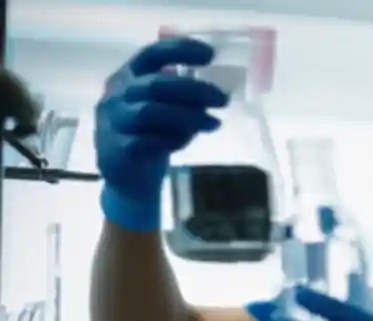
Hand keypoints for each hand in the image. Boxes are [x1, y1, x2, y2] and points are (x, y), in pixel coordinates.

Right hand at [95, 38, 229, 230]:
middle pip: (155, 84)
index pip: (151, 54)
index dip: (179, 50)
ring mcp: (113, 122)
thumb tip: (215, 93)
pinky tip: (187, 140)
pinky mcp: (117, 150)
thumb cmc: (150, 136)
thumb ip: (182, 98)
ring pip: (151, 112)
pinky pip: (148, 141)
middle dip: (194, 90)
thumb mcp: (165, 110)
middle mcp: (116, 95)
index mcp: (127, 77)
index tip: (209, 54)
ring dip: (189, 116)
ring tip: (214, 123)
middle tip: (222, 99)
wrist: (128, 180)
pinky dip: (173, 139)